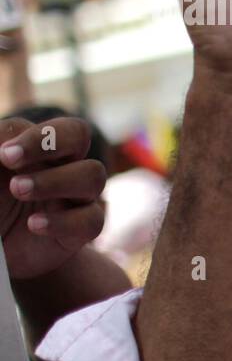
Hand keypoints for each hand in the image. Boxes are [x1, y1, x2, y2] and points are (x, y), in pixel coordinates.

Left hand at [0, 117, 105, 279]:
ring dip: (55, 181)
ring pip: (93, 176)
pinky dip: (64, 222)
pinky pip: (91, 221)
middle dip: (50, 143)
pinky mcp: (77, 234)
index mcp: (37, 150)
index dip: (38, 137)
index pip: (55, 127)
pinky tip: (34, 225)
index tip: (4, 154)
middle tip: (9, 160)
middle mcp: (60, 168)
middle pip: (79, 134)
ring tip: (17, 190)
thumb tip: (6, 146)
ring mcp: (73, 200)